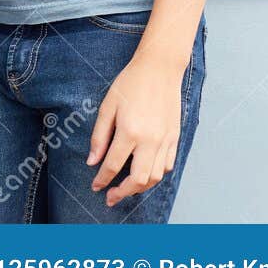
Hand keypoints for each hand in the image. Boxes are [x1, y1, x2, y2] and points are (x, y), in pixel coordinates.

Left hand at [87, 52, 183, 205]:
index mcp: (130, 132)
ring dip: (140, 188)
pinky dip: (156, 175)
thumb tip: (92, 161)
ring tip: (126, 188)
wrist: (159, 69)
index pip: (113, 165)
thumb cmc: (130, 84)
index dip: (102, 180)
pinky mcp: (175, 138)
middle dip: (122, 193)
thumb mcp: (107, 106)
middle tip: (110, 197)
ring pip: (155, 177)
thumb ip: (99, 136)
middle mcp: (150, 140)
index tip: (95, 187)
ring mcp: (166, 141)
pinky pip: (168, 165)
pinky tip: (144, 174)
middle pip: (138, 180)